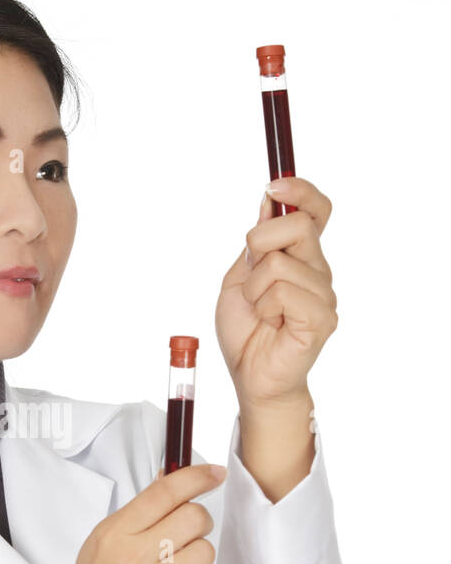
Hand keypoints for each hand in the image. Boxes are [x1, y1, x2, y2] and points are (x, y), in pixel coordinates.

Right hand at [29, 462, 225, 563]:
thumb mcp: (100, 547)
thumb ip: (137, 517)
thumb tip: (171, 478)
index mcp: (112, 535)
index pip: (164, 493)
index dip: (196, 477)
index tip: (215, 473)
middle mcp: (131, 558)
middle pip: (194, 518)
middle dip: (200, 521)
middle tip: (189, 531)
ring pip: (205, 551)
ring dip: (197, 556)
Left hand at [215, 175, 337, 410]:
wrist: (251, 376)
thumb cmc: (247, 330)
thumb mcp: (240, 277)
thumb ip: (257, 243)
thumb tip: (270, 201)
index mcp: (301, 256)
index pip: (316, 211)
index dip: (301, 191)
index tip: (274, 187)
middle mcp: (318, 270)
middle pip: (297, 225)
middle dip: (259, 245)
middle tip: (252, 279)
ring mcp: (324, 293)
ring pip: (280, 264)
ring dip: (256, 288)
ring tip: (261, 311)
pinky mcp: (321, 317)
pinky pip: (284, 292)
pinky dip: (265, 307)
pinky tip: (271, 324)